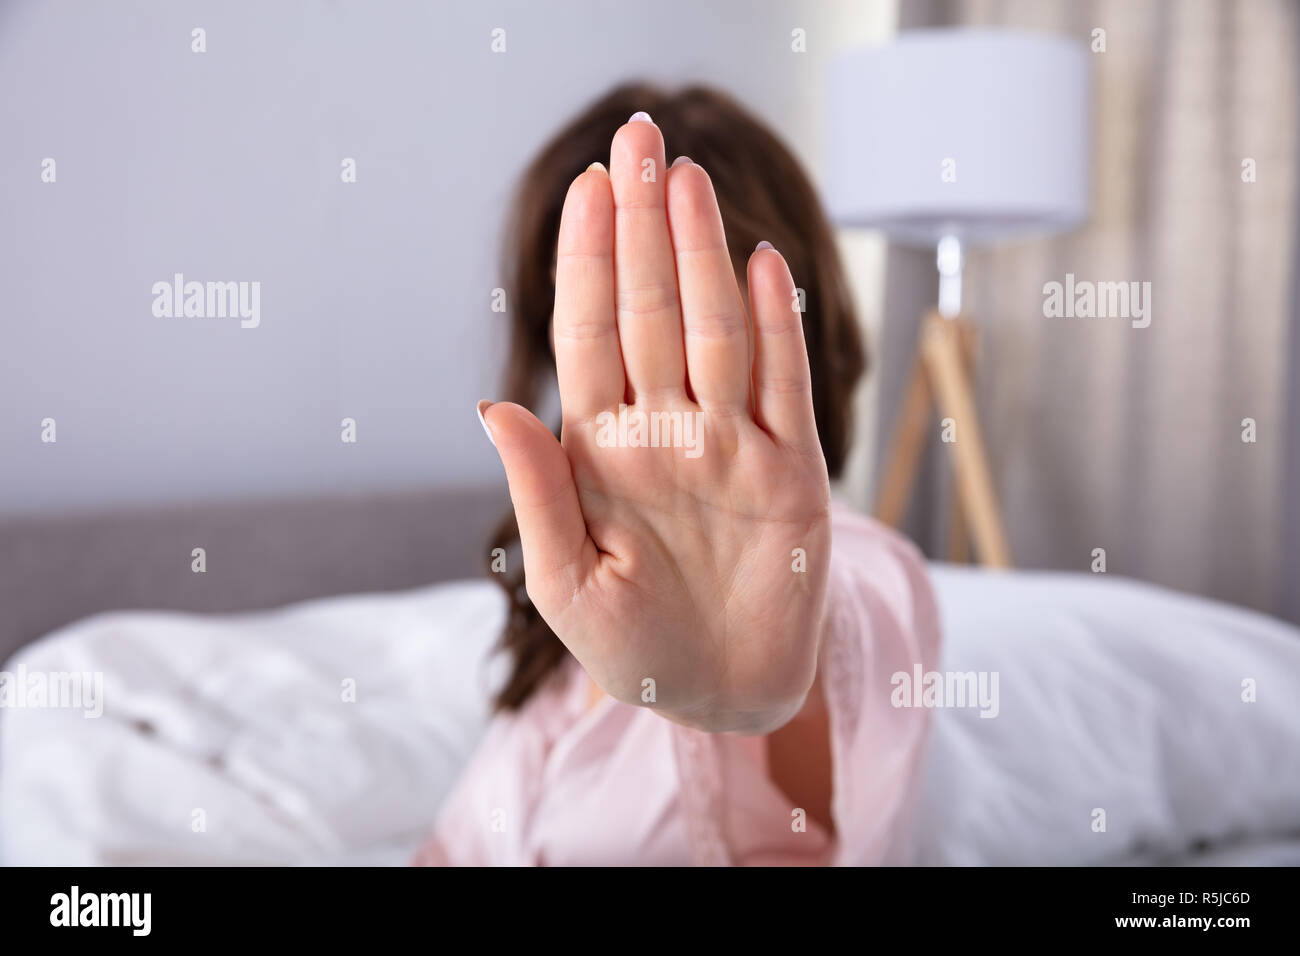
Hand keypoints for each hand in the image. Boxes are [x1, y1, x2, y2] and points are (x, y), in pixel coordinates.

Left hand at [479, 115, 830, 733]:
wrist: (721, 698)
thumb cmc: (634, 649)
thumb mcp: (565, 582)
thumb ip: (536, 491)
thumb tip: (489, 403)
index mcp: (602, 451)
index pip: (590, 336)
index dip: (587, 263)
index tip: (585, 187)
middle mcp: (667, 431)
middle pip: (653, 312)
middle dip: (642, 227)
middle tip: (638, 137)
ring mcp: (732, 446)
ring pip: (716, 332)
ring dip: (703, 257)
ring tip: (686, 180)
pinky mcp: (793, 475)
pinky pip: (784, 388)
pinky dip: (775, 327)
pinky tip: (760, 264)